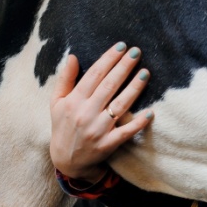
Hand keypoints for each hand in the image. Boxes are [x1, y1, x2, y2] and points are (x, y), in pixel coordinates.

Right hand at [50, 43, 153, 182]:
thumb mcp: (56, 102)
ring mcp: (98, 129)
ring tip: (145, 72)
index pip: (94, 75)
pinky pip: (126, 132)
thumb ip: (65, 79)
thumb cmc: (63, 126)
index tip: (121, 46)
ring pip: (120, 105)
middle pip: (109, 86)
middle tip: (137, 52)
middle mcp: (86, 113)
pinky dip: (138, 123)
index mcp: (74, 101)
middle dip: (124, 67)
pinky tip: (150, 112)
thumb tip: (72, 56)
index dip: (108, 59)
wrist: (66, 161)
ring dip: (134, 88)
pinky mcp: (108, 144)